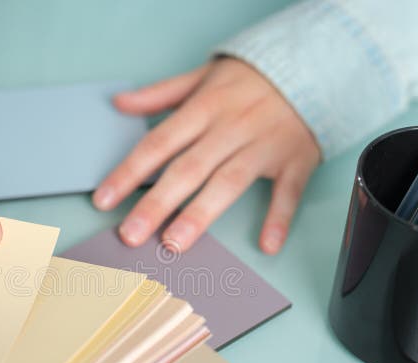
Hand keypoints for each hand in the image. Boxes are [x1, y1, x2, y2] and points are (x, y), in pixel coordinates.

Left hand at [93, 58, 319, 253]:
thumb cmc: (250, 78)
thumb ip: (160, 94)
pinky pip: (288, 192)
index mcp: (205, 108)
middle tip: (131, 234)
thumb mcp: (203, 76)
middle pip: (188, 169)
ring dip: (201, 214)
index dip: (128, 172)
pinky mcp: (296, 160)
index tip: (104, 199)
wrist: (312, 64)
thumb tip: (120, 103)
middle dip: (156, 203)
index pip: (158, 144)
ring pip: (229, 182)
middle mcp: (230, 129)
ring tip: (175, 243)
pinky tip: (267, 244)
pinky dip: (279, 218)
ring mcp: (264, 146)